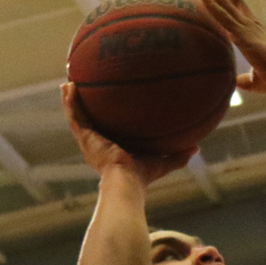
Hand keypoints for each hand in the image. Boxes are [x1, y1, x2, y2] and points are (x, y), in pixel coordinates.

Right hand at [61, 83, 192, 182]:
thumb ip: (177, 155)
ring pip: (77, 116)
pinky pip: (74, 115)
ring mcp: (88, 141)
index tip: (104, 107)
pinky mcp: (84, 137)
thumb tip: (196, 147)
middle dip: (83, 106)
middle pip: (87, 121)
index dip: (102, 119)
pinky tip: (69, 86)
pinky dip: (70, 101)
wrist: (126, 182)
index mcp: (109, 150)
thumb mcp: (162, 162)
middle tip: (81, 89)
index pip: (105, 131)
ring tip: (69, 82)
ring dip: (72, 99)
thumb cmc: (142, 177)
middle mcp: (95, 145)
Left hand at [197, 0, 265, 95]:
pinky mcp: (240, 34)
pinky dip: (210, 3)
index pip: (242, 9)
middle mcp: (250, 24)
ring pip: (223, 2)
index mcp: (255, 31)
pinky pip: (221, 15)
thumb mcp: (254, 79)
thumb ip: (245, 79)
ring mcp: (244, 27)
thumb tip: (238, 83)